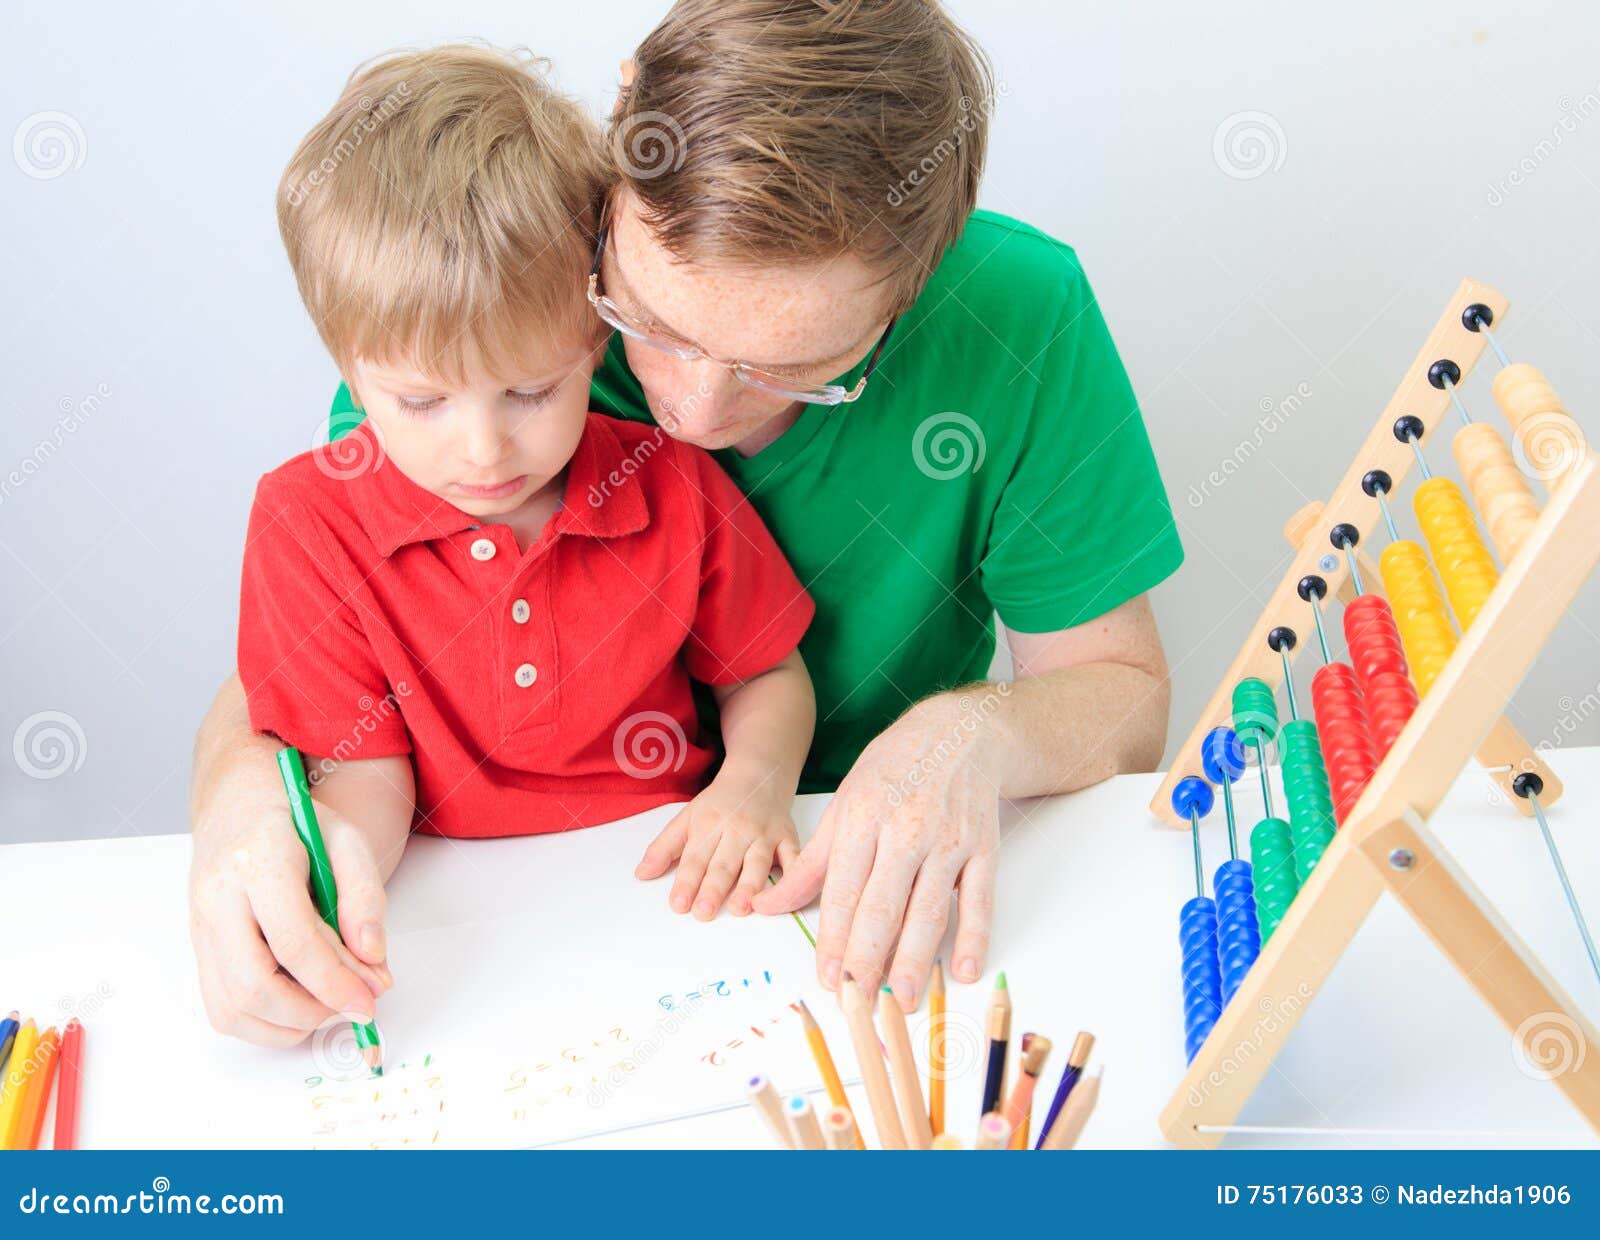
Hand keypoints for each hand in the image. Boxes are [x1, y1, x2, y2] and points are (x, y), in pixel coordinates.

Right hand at [189, 790, 392, 1046]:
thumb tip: (372, 959)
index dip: (334, 982)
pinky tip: (299, 1004)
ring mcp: (200, 927)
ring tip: (329, 1003)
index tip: (369, 1001)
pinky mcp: (198, 948)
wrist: (236, 806)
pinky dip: (265, 1022)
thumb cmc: (294, 822)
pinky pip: (222, 1008)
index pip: (292, 940)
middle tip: (353, 1004)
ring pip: (232, 1007)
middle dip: (312, 1011)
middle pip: (254, 985)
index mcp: (257, 862)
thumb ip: (365, 896)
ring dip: (289, 1024)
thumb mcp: (347, 840)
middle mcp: (217, 898)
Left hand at [635, 768, 799, 919]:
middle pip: (724, 863)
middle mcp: (737, 829)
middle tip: (703, 912)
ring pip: (757, 862)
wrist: (758, 775)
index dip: (687, 881)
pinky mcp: (788, 838)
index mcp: (709, 824)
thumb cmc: (720, 803)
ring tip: (739, 908)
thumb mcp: (687, 818)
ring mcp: (765, 834)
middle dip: (714, 888)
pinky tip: (787, 894)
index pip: (695, 858)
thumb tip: (642, 874)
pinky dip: (793, 874)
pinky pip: (793, 857)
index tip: (679, 904)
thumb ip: (664, 848)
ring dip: (749, 886)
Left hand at [753, 693, 1002, 1009]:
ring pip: (929, 909)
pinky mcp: (984, 848)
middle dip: (868, 959)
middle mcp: (906, 830)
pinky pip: (980, 899)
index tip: (828, 978)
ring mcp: (948, 840)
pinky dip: (974, 935)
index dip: (834, 940)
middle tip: (858, 1000)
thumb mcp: (844, 803)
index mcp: (863, 817)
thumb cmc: (896, 768)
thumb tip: (768, 905)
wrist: (961, 732)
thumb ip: (811, 862)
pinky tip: (963, 968)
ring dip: (915, 960)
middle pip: (883, 907)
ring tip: (901, 1000)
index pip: (844, 891)